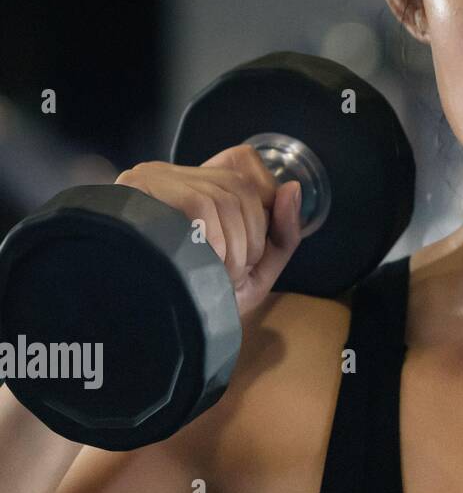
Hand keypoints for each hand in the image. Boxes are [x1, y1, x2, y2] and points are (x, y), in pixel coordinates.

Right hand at [114, 145, 302, 318]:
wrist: (153, 330)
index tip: (256, 246)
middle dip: (252, 235)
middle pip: (240, 184)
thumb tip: (294, 188)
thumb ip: (283, 231)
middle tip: (236, 273)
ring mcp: (151, 178)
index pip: (243, 161)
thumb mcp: (256, 268)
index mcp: (194, 184)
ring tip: (218, 276)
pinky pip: (198, 203)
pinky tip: (203, 265)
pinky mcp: (137, 192)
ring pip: (222, 196)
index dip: (264, 200)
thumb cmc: (203, 298)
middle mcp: (171, 173)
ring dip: (234, 245)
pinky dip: (214, 240)